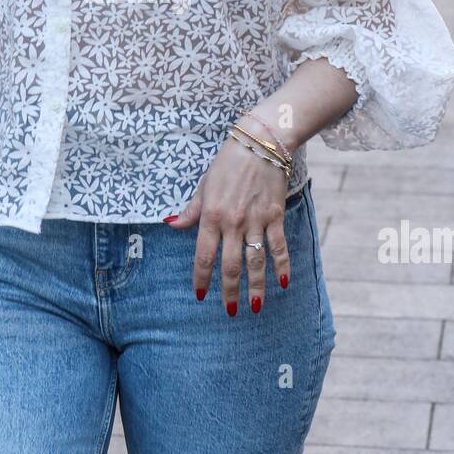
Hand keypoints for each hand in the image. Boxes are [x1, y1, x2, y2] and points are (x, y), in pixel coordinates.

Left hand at [165, 134, 291, 315]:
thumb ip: (191, 210)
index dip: (202, 278)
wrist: (259, 142)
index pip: (204, 256)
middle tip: (230, 311)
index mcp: (211, 216)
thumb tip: (171, 225)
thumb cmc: (228, 163)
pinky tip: (283, 283)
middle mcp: (233, 222)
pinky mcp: (275, 216)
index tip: (200, 295)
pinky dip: (281, 266)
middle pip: (230, 265)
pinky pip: (279, 246)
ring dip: (255, 287)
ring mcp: (255, 221)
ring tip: (254, 307)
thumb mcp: (204, 185)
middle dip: (229, 291)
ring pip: (255, 262)